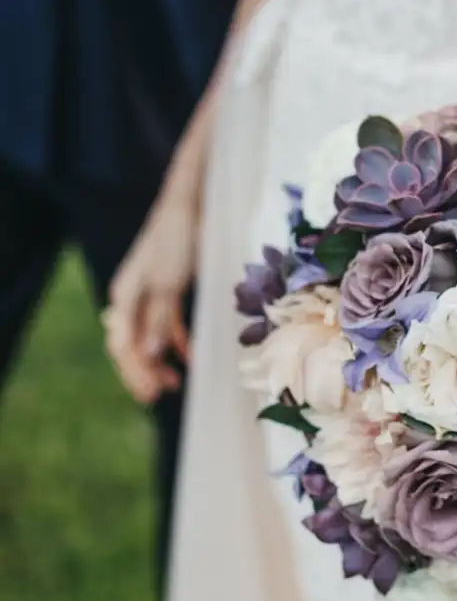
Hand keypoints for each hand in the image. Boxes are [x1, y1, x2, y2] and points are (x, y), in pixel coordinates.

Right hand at [104, 191, 198, 403]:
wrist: (191, 206)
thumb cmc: (178, 241)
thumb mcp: (169, 283)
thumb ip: (159, 319)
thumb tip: (148, 354)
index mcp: (125, 296)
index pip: (122, 345)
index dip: (134, 372)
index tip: (151, 394)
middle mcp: (131, 298)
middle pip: (130, 345)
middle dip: (142, 372)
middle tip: (160, 394)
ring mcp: (148, 294)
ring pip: (147, 337)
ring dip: (158, 360)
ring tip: (173, 382)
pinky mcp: (167, 289)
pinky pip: (166, 324)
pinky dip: (176, 341)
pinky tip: (189, 357)